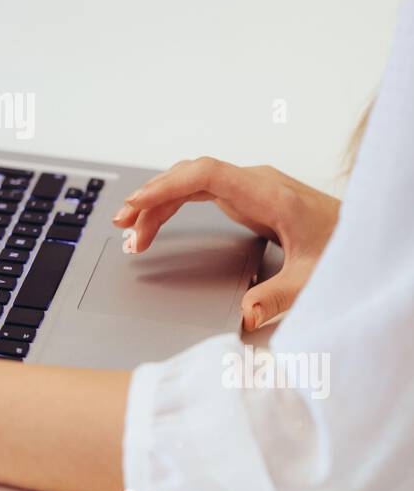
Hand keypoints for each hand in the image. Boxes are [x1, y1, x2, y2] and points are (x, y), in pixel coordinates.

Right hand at [113, 158, 339, 330]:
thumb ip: (277, 296)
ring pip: (191, 183)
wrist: (368, 233)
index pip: (205, 174)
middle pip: (190, 176)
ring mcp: (250, 188)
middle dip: (151, 197)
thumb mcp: (314, 278)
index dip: (166, 186)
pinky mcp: (248, 199)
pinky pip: (201, 192)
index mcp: (268, 193)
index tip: (136, 204)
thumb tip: (246, 316)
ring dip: (159, 203)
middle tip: (122, 226)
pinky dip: (174, 206)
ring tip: (131, 234)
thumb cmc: (346, 246)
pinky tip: (155, 224)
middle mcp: (255, 183)